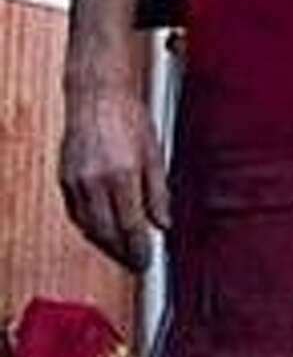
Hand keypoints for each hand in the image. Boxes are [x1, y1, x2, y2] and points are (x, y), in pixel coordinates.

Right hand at [59, 78, 168, 271]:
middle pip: (107, 232)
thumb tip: (163, 222)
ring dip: (105, 243)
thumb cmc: (128, 116)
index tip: (146, 261)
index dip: (139, 248)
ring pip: (88, 227)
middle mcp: (95, 181)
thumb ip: (158, 191)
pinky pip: (76, 213)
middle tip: (135, 262)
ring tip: (121, 250)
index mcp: (122, 174)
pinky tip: (101, 229)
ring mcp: (76, 181)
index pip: (130, 226)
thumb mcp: (154, 152)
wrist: (97, 94)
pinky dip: (89, 226)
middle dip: (122, 252)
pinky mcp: (64, 179)